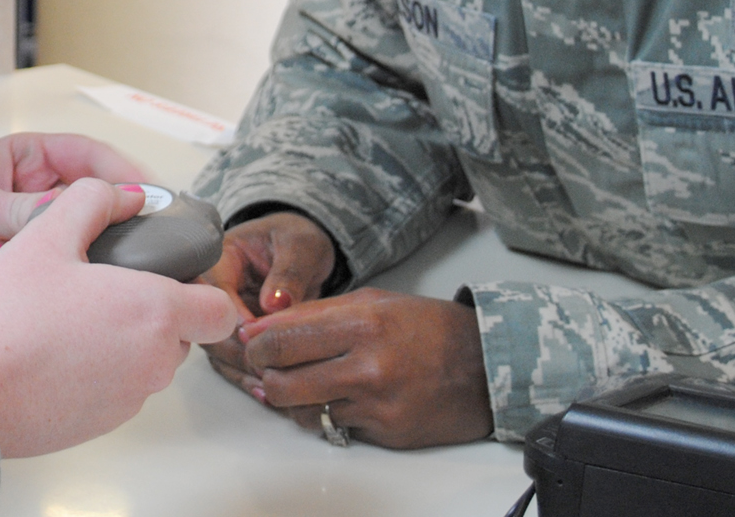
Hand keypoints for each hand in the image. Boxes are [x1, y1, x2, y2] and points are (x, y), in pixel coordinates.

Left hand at [0, 132, 146, 312]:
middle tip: (145, 240)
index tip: (149, 195)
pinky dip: (57, 283)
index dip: (123, 172)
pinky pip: (56, 274)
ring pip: (79, 242)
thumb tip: (77, 209)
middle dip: (114, 220)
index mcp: (26, 159)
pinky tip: (60, 291)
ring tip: (97, 269)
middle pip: (95, 201)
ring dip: (80, 255)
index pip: (88, 156)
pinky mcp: (25, 271)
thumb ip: (24, 211)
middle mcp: (36, 194)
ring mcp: (32, 234)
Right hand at [0, 178, 241, 457]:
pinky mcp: (98, 426)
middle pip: (181, 334)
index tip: (173, 276)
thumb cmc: (4, 317)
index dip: (203, 289)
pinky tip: (49, 352)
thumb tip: (126, 194)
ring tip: (65, 317)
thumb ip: (92, 201)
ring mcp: (127, 401)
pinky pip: (114, 390)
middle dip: (152, 310)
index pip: (220, 310)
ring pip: (145, 362)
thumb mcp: (45, 235)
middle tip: (100, 286)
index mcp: (154, 312)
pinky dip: (95, 370)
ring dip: (121, 340)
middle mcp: (152, 364)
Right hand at [199, 211, 334, 382]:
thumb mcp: (299, 245)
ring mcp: (218, 317)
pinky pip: (233, 362)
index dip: (233, 319)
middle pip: (209, 327)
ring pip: (218, 351)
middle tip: (268, 370)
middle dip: (239, 352)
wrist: (303, 252)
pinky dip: (249, 379)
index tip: (258, 338)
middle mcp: (211, 291)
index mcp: (219, 259)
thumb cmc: (297, 239)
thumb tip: (274, 303)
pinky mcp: (233, 338)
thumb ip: (288, 271)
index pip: (213, 292)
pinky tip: (269, 395)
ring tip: (271, 388)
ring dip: (243, 371)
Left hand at [221, 289, 493, 448]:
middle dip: (263, 373)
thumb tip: (265, 329)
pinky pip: (332, 427)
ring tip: (292, 383)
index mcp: (362, 323)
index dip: (256, 343)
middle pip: (282, 380)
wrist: (484, 368)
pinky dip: (323, 414)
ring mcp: (376, 404)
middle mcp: (367, 366)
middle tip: (264, 366)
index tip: (249, 342)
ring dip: (287, 398)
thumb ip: (317, 314)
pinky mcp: (384, 432)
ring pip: (301, 410)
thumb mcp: (373, 302)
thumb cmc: (428, 328)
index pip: (283, 338)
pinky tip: (329, 398)